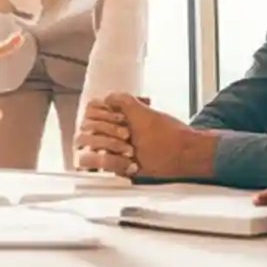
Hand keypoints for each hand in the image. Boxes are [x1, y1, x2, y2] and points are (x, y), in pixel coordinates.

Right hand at [76, 93, 195, 178]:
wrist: (182, 155)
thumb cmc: (167, 135)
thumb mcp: (144, 113)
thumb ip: (122, 101)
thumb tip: (106, 97)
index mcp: (115, 118)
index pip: (89, 113)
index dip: (102, 117)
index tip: (122, 120)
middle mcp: (108, 134)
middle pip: (84, 131)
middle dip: (106, 133)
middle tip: (127, 136)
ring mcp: (109, 152)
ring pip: (87, 151)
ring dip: (109, 148)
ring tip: (130, 151)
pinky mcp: (114, 169)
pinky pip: (99, 167)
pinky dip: (115, 163)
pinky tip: (131, 164)